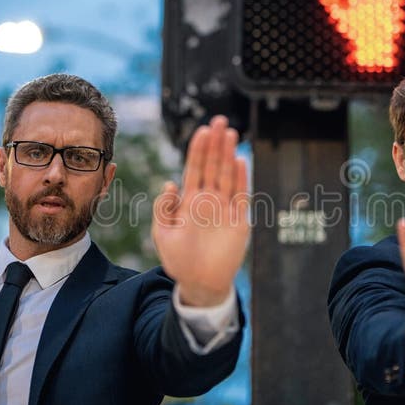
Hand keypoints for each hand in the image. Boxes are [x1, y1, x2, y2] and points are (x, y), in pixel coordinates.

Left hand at [152, 116, 249, 306]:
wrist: (200, 284)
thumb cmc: (179, 260)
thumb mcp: (162, 234)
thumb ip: (163, 209)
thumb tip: (169, 183)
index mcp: (190, 201)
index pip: (195, 168)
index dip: (198, 149)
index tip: (202, 130)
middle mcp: (209, 200)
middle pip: (213, 166)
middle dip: (215, 143)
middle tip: (219, 120)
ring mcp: (225, 209)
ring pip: (228, 175)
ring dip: (228, 154)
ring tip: (230, 133)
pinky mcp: (239, 221)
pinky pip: (241, 196)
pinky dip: (241, 179)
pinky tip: (240, 161)